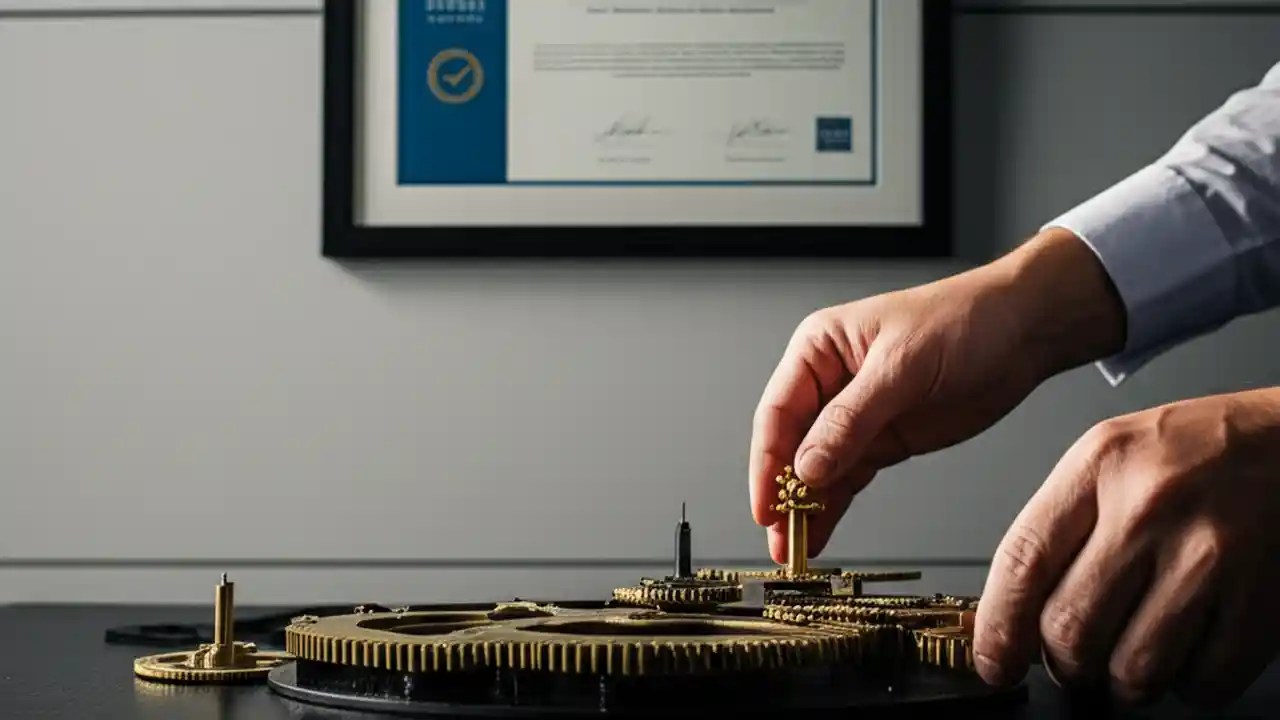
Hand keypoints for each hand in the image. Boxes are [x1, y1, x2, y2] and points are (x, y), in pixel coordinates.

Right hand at [749, 228, 1125, 561]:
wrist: (1023, 330)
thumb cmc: (964, 320)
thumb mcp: (902, 367)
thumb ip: (850, 420)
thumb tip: (807, 467)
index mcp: (819, 349)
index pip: (778, 412)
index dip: (767, 462)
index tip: (766, 504)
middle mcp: (829, 382)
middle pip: (791, 446)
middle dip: (782, 493)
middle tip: (780, 538)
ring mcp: (856, 415)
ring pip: (817, 469)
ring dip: (804, 508)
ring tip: (795, 549)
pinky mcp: (884, 440)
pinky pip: (848, 478)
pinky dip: (833, 506)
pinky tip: (820, 532)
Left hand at [974, 388, 1279, 707]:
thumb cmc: (1206, 450)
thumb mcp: (1116, 455)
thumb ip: (1063, 522)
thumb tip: (1013, 608)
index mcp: (1102, 464)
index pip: (1023, 561)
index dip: (997, 628)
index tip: (994, 661)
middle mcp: (1150, 507)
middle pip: (1070, 628)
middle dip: (1064, 662)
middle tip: (1073, 658)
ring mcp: (1210, 556)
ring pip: (1132, 669)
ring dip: (1124, 681)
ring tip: (1133, 652)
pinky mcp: (1261, 601)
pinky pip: (1202, 682)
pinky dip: (1188, 684)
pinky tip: (1189, 647)